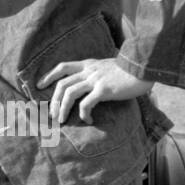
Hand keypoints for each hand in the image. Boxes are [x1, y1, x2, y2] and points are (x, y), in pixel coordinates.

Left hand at [37, 58, 153, 124]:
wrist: (145, 66)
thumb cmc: (132, 70)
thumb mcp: (110, 67)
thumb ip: (100, 73)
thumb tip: (96, 84)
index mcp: (89, 64)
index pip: (63, 67)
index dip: (49, 76)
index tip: (40, 86)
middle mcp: (89, 70)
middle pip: (62, 84)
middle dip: (54, 100)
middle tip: (51, 114)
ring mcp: (95, 79)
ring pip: (70, 93)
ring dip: (62, 108)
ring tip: (62, 120)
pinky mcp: (103, 90)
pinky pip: (86, 103)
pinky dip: (83, 113)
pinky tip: (87, 120)